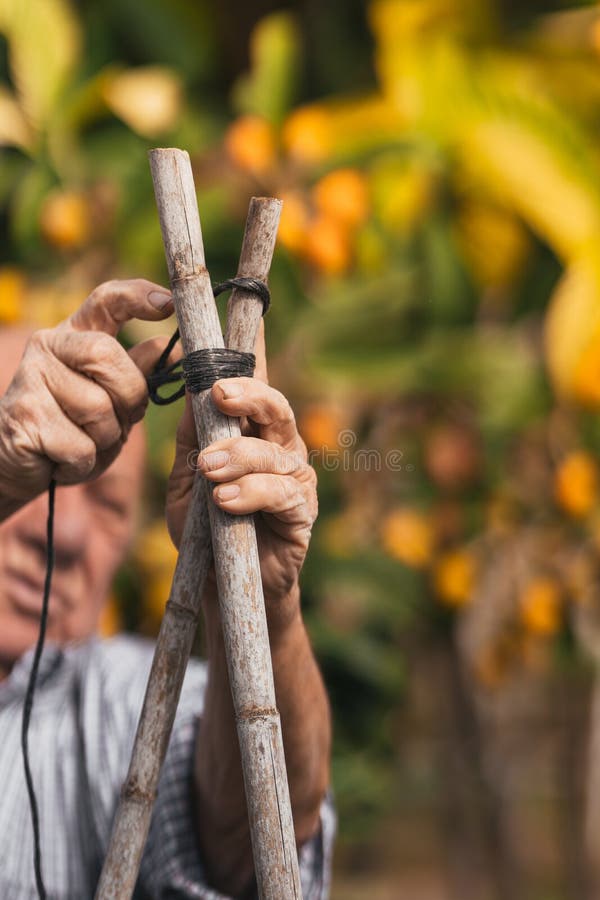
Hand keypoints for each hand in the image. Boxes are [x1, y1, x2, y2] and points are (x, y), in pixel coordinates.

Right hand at [0, 279, 172, 512]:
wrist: (17, 463)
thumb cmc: (72, 425)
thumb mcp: (111, 396)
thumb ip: (138, 371)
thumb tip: (177, 349)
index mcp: (74, 335)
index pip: (106, 300)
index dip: (138, 297)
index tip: (167, 304)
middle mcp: (47, 346)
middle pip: (108, 357)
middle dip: (129, 398)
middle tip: (119, 422)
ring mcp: (30, 378)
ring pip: (98, 409)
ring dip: (105, 439)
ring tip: (84, 443)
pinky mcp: (23, 417)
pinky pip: (80, 446)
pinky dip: (84, 463)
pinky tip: (63, 460)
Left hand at [166, 329, 317, 623]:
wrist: (222, 589)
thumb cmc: (206, 529)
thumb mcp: (188, 479)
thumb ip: (193, 439)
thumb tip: (195, 390)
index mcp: (252, 431)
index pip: (254, 384)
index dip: (252, 348)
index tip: (243, 314)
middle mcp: (279, 446)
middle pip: (274, 405)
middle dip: (249, 395)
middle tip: (220, 396)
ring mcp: (295, 479)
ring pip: (275, 451)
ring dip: (239, 457)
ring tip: (209, 472)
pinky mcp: (302, 513)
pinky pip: (281, 494)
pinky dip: (251, 494)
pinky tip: (225, 503)